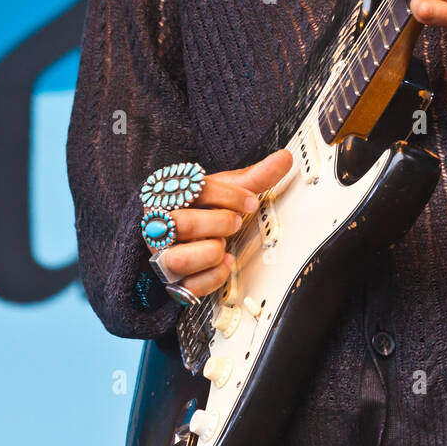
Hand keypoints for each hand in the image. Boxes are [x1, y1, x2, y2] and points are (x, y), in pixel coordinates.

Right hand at [155, 151, 291, 298]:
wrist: (182, 234)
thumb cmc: (202, 208)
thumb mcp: (225, 190)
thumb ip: (254, 177)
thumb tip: (284, 159)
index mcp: (173, 196)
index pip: (195, 191)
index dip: (228, 195)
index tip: (251, 201)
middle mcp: (162, 225)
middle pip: (184, 224)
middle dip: (220, 223)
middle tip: (236, 222)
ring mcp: (164, 254)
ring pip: (179, 259)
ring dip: (211, 251)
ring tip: (223, 243)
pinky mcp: (173, 280)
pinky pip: (189, 286)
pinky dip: (213, 276)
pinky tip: (225, 263)